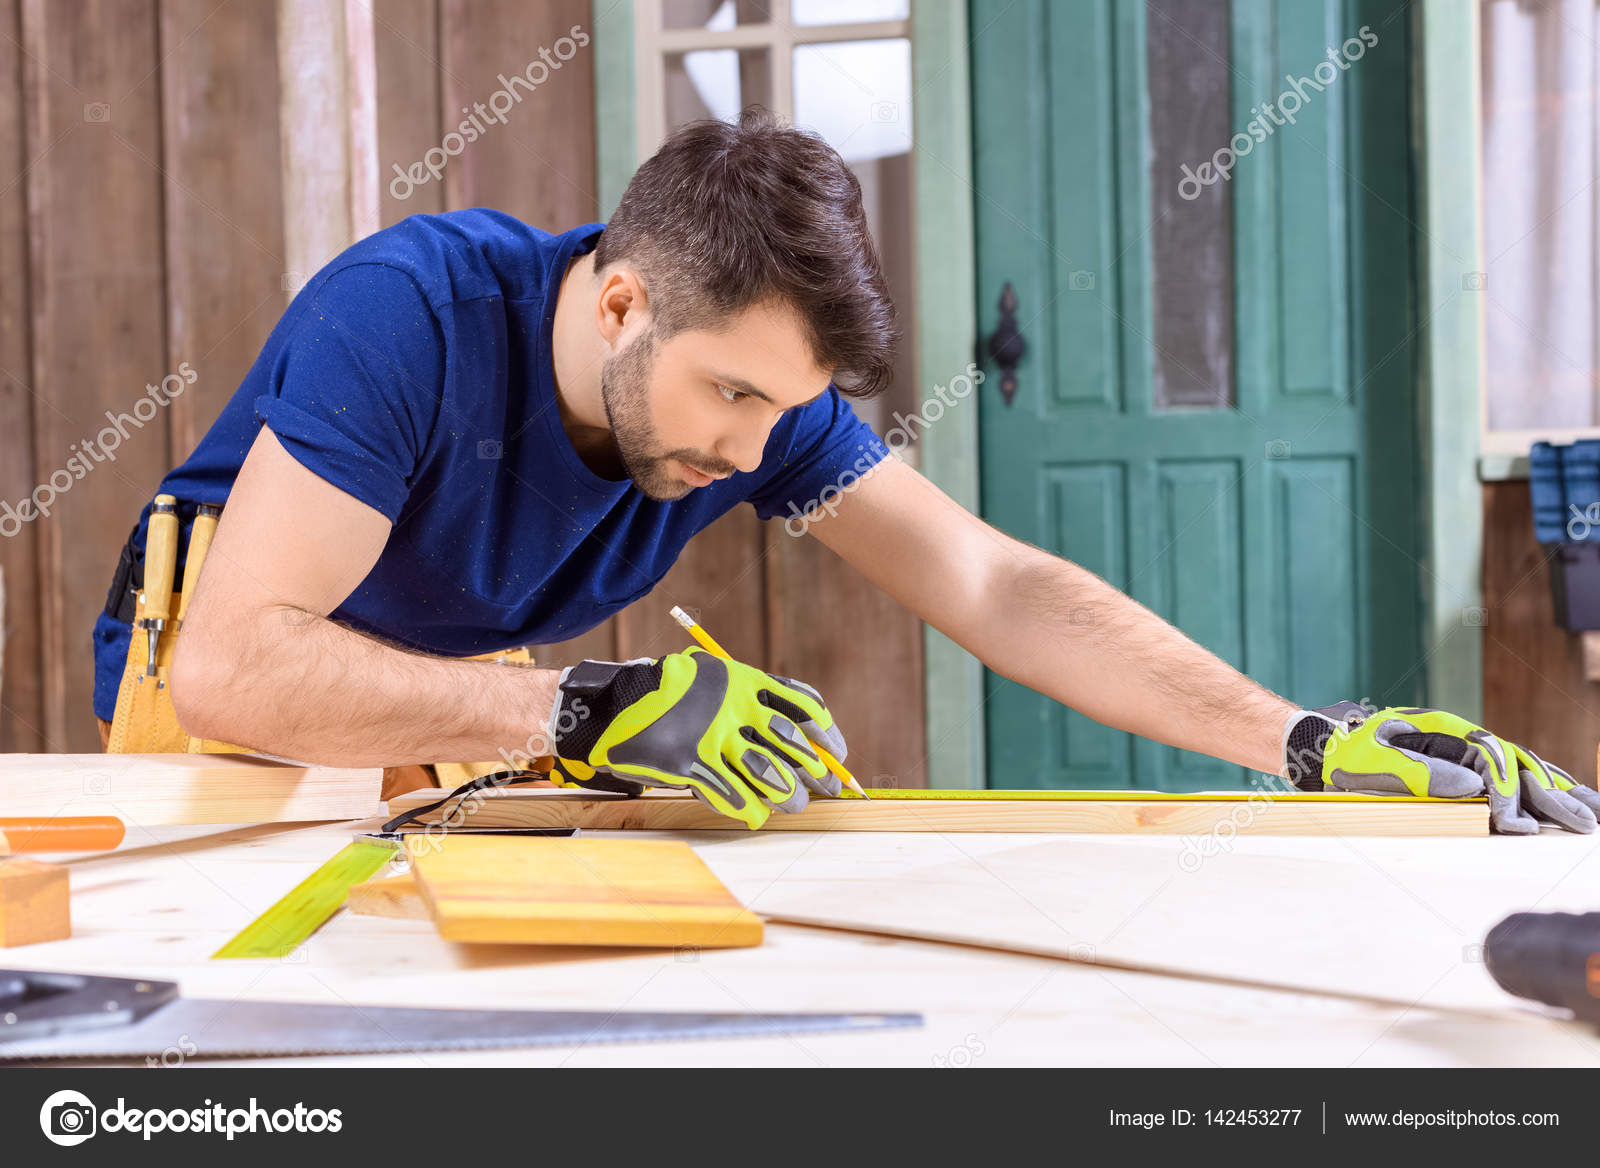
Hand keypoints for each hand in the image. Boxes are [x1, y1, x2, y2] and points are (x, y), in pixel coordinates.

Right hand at [544, 647, 845, 828]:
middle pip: (791, 742)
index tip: (839, 756)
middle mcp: (734, 707)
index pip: (802, 705)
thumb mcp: (720, 688)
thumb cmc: (677, 699)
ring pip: (766, 771)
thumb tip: (806, 745)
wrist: (618, 705)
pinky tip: (756, 813)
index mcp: (745, 682)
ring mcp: (711, 735)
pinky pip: (729, 792)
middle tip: (826, 788)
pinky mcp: (688, 762)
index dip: (826, 733)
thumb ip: (755, 708)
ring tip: (793, 804)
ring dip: (785, 792)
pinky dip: (748, 807)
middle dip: (813, 769)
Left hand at [1284, 702, 1599, 833]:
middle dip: (1551, 797)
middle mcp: (1464, 738)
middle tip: (1584, 825)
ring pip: (1525, 770)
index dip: (1509, 794)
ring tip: (1594, 813)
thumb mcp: (1372, 762)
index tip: (1519, 827)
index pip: (1491, 761)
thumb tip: (1471, 787)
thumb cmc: (1351, 755)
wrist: (1334, 746)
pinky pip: (1514, 777)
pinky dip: (1544, 788)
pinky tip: (1571, 797)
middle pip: (1518, 765)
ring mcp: (1469, 751)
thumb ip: (1417, 772)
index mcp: (1445, 732)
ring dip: (1560, 792)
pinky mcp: (1470, 767)